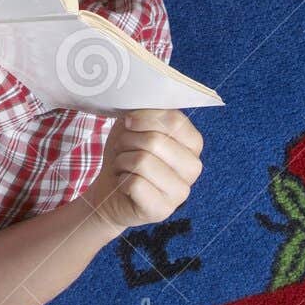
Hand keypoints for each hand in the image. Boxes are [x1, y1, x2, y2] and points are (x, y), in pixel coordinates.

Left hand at [85, 109, 202, 234]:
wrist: (111, 189)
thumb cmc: (127, 152)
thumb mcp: (136, 125)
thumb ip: (146, 110)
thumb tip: (146, 93)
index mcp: (192, 144)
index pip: (175, 121)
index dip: (146, 118)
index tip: (129, 121)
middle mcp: (193, 168)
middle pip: (156, 141)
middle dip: (128, 140)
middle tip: (122, 147)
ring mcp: (180, 193)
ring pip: (142, 161)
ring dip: (123, 160)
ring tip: (123, 165)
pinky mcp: (162, 211)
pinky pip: (135, 184)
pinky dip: (121, 180)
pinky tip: (125, 184)